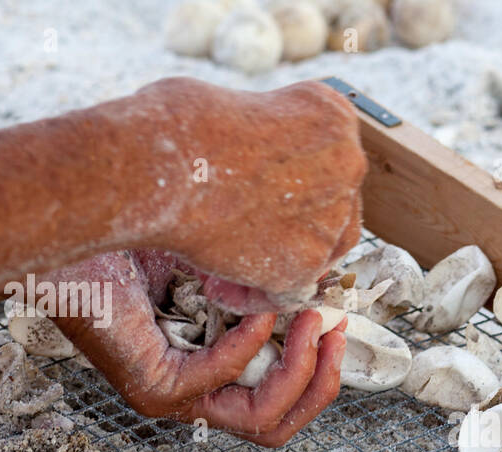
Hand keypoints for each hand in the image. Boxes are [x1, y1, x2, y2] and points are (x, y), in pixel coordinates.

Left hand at [44, 249, 345, 446]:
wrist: (67, 229)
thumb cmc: (131, 241)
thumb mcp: (217, 265)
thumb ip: (264, 286)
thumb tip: (324, 283)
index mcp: (206, 375)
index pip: (278, 405)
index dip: (319, 374)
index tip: (337, 323)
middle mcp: (190, 397)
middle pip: (279, 427)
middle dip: (321, 383)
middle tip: (335, 330)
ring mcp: (171, 399)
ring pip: (260, 419)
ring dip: (298, 370)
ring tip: (310, 321)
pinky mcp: (152, 387)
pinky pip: (220, 380)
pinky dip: (248, 344)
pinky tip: (260, 308)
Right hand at [134, 78, 366, 312]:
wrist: (154, 166)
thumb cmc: (175, 126)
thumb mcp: (239, 107)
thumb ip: (269, 137)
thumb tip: (262, 160)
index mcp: (333, 116)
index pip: (327, 164)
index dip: (287, 186)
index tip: (249, 196)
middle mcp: (347, 164)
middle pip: (330, 209)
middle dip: (286, 225)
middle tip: (238, 235)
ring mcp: (332, 217)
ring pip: (314, 253)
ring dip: (273, 262)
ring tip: (219, 263)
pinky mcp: (306, 264)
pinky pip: (288, 291)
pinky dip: (254, 294)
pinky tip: (219, 285)